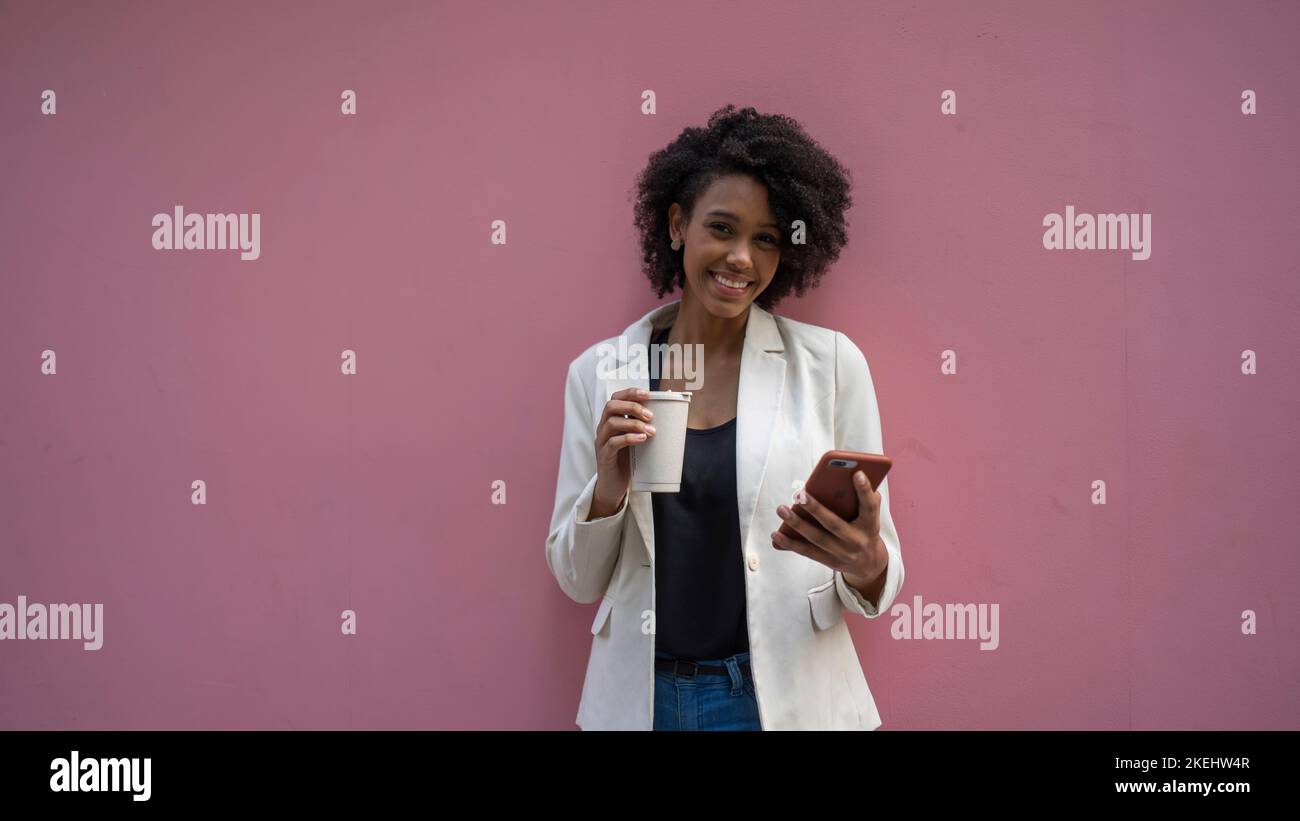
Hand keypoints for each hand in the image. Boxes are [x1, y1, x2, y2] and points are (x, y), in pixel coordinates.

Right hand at [588, 387, 655, 518]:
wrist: (614, 486)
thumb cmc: (627, 461)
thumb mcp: (636, 440)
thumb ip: (645, 428)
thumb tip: (671, 416)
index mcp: (611, 421)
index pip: (616, 398)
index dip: (630, 393)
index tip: (648, 394)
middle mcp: (603, 428)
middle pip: (611, 406)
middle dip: (632, 407)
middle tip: (651, 415)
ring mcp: (601, 441)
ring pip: (612, 423)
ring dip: (634, 423)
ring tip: (651, 431)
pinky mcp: (604, 456)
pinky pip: (613, 443)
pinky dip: (629, 438)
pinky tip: (642, 439)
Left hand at [771, 470, 886, 589]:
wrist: (870, 564)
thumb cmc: (865, 530)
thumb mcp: (871, 516)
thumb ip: (865, 499)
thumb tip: (853, 476)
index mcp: (870, 525)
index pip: (870, 507)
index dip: (865, 491)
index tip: (857, 473)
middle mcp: (857, 541)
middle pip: (834, 524)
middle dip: (816, 509)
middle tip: (799, 495)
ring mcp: (842, 553)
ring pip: (816, 538)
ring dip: (796, 524)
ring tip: (782, 510)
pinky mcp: (829, 561)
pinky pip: (807, 552)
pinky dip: (790, 543)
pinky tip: (776, 534)